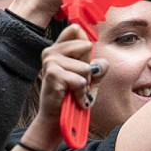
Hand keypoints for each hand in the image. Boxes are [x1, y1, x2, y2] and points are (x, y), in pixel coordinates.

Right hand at [28, 25, 100, 146]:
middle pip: (87, 47)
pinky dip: (81, 94)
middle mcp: (51, 51)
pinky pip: (81, 81)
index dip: (86, 44)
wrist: (57, 120)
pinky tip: (73, 98)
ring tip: (74, 91)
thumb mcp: (89, 79)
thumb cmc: (72, 98)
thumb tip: (100, 63)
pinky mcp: (53, 74)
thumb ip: (98, 67)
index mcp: (59, 48)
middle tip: (77, 82)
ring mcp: (50, 61)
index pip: (76, 30)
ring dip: (85, 84)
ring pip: (86, 67)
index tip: (86, 58)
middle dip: (89, 69)